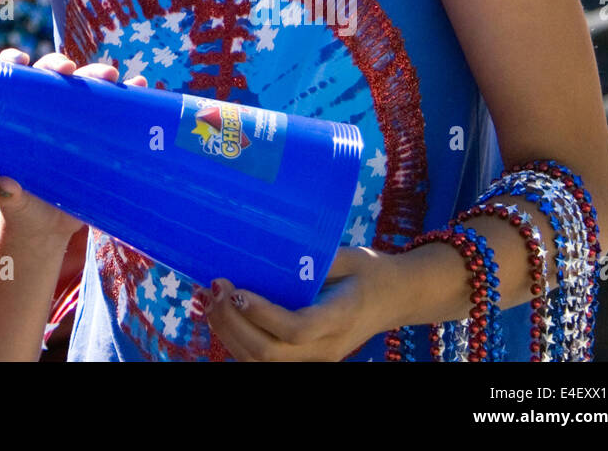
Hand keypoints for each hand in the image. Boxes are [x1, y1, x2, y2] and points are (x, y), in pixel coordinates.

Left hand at [0, 49, 146, 242]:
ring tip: (112, 77)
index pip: (12, 82)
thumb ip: (9, 196)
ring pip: (85, 87)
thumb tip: (7, 185)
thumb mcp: (15, 203)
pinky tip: (140, 88)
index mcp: (17, 121)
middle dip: (61, 66)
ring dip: (98, 76)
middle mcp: (44, 113)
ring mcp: (72, 122)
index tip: (22, 61)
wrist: (51, 227)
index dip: (13, 65)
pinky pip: (114, 109)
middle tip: (70, 71)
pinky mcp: (97, 134)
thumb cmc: (24, 208)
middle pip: (51, 77)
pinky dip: (128, 96)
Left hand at [205, 246, 403, 360]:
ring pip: (263, 363)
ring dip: (229, 334)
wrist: (397, 297)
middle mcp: (326, 348)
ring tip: (210, 302)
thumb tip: (267, 245)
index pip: (295, 329)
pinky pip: (266, 360)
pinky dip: (238, 341)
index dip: (260, 313)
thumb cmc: (370, 271)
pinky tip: (224, 317)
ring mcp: (316, 358)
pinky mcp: (307, 358)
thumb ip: (313, 258)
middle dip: (233, 323)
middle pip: (270, 353)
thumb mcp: (346, 256)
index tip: (234, 289)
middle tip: (214, 288)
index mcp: (339, 318)